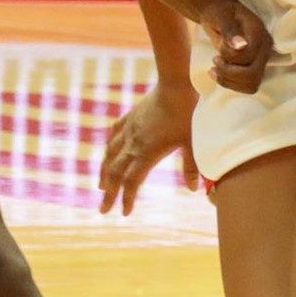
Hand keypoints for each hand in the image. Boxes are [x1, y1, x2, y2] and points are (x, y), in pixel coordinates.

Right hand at [99, 83, 199, 214]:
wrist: (176, 83)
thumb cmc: (187, 113)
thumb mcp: (192, 142)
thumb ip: (190, 166)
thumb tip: (193, 189)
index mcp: (147, 152)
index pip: (132, 181)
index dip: (126, 198)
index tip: (124, 213)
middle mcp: (133, 143)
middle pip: (115, 173)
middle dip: (109, 193)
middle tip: (102, 209)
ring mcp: (129, 129)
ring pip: (110, 155)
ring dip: (105, 172)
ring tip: (101, 186)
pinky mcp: (130, 116)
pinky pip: (114, 134)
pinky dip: (109, 147)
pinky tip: (108, 152)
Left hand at [198, 0, 270, 93]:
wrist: (220, 14)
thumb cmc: (220, 13)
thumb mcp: (221, 16)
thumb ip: (230, 30)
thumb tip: (241, 45)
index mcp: (259, 33)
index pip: (249, 56)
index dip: (230, 56)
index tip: (219, 46)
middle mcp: (264, 48)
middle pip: (253, 75)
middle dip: (229, 73)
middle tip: (215, 61)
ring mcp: (261, 60)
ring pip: (252, 84)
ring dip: (229, 80)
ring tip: (215, 69)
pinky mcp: (254, 68)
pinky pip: (247, 87)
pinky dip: (230, 84)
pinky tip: (217, 74)